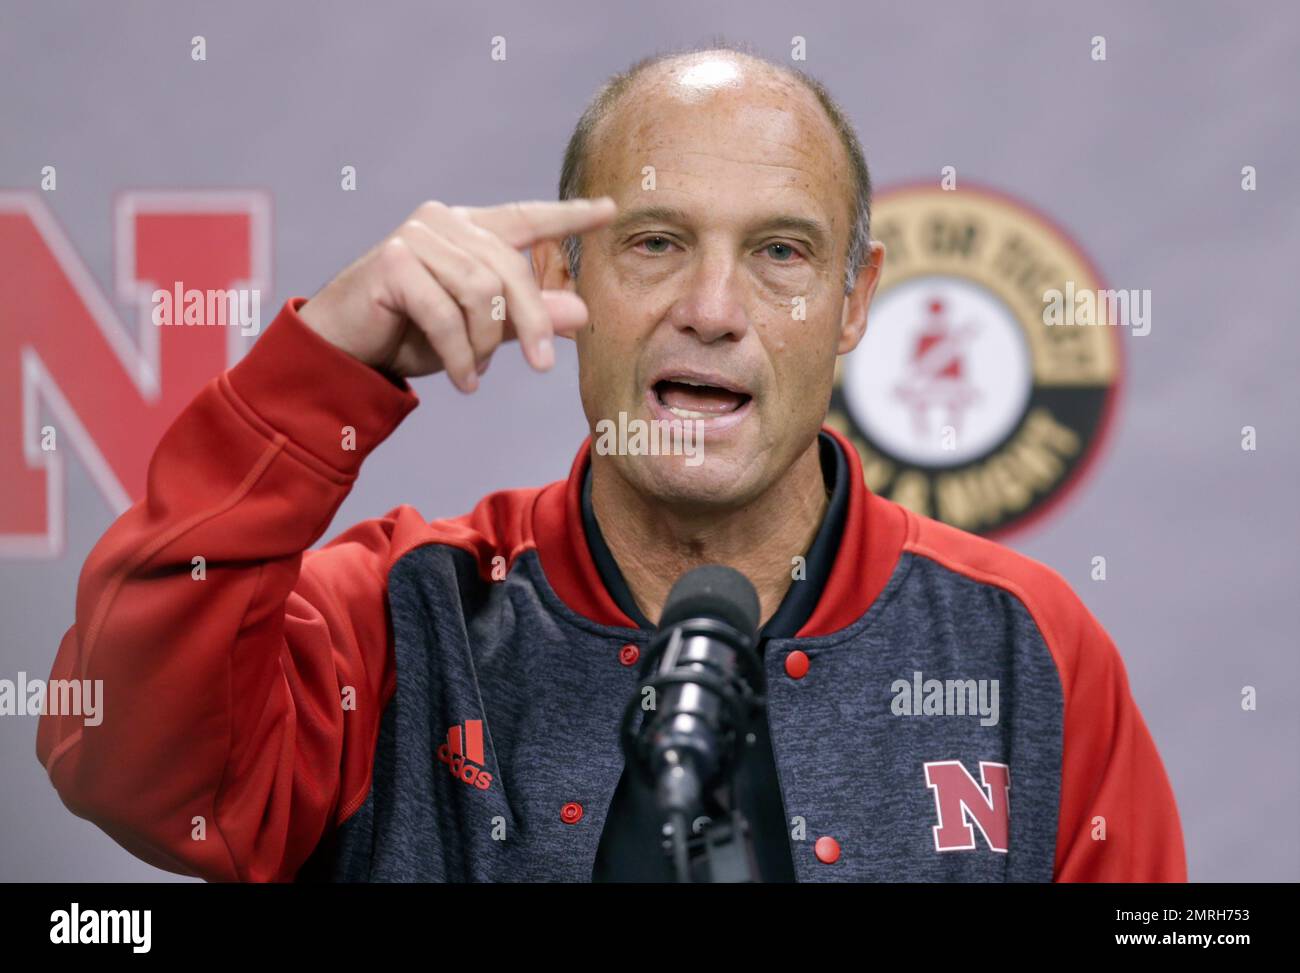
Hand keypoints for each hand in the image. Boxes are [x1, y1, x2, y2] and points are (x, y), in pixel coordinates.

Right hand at [298, 197, 616, 389]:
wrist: (346, 351)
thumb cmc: (412, 335)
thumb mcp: (481, 330)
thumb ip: (527, 317)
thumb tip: (580, 311)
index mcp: (469, 228)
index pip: (527, 217)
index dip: (568, 217)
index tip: (609, 212)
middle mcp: (444, 223)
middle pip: (510, 269)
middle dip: (532, 323)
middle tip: (543, 367)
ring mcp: (416, 237)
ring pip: (481, 292)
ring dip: (485, 343)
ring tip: (476, 370)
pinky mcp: (393, 263)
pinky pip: (446, 314)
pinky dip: (460, 354)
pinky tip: (464, 380)